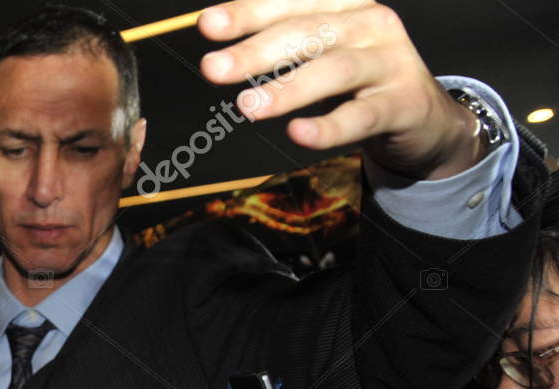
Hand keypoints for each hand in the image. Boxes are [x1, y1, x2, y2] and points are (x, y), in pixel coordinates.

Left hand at [198, 2, 485, 179]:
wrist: (424, 117)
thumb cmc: (359, 82)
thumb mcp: (323, 53)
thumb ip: (280, 46)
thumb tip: (220, 52)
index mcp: (346, 6)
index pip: (294, 2)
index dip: (251, 11)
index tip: (207, 25)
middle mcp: (370, 25)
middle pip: (309, 32)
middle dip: (257, 50)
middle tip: (213, 68)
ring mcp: (392, 62)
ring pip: (335, 71)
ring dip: (288, 88)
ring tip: (246, 107)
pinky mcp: (405, 104)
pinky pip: (363, 116)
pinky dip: (329, 127)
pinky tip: (298, 133)